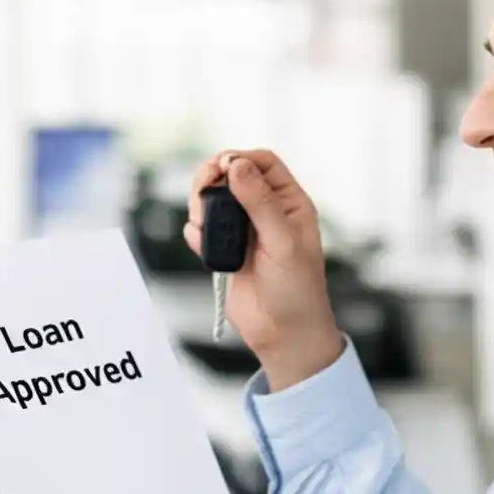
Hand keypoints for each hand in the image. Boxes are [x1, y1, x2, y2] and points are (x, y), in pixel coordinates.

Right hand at [184, 149, 343, 390]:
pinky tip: (205, 248)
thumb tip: (237, 166)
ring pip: (213, 200)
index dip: (241, 159)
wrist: (283, 334)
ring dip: (201, 206)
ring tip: (204, 225)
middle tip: (201, 189)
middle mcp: (266, 212)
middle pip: (231, 175)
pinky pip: (202, 230)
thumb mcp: (283, 242)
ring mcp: (244, 231)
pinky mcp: (226, 251)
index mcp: (290, 203)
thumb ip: (260, 203)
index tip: (222, 167)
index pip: (264, 163)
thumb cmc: (297, 290)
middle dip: (212, 178)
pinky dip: (196, 234)